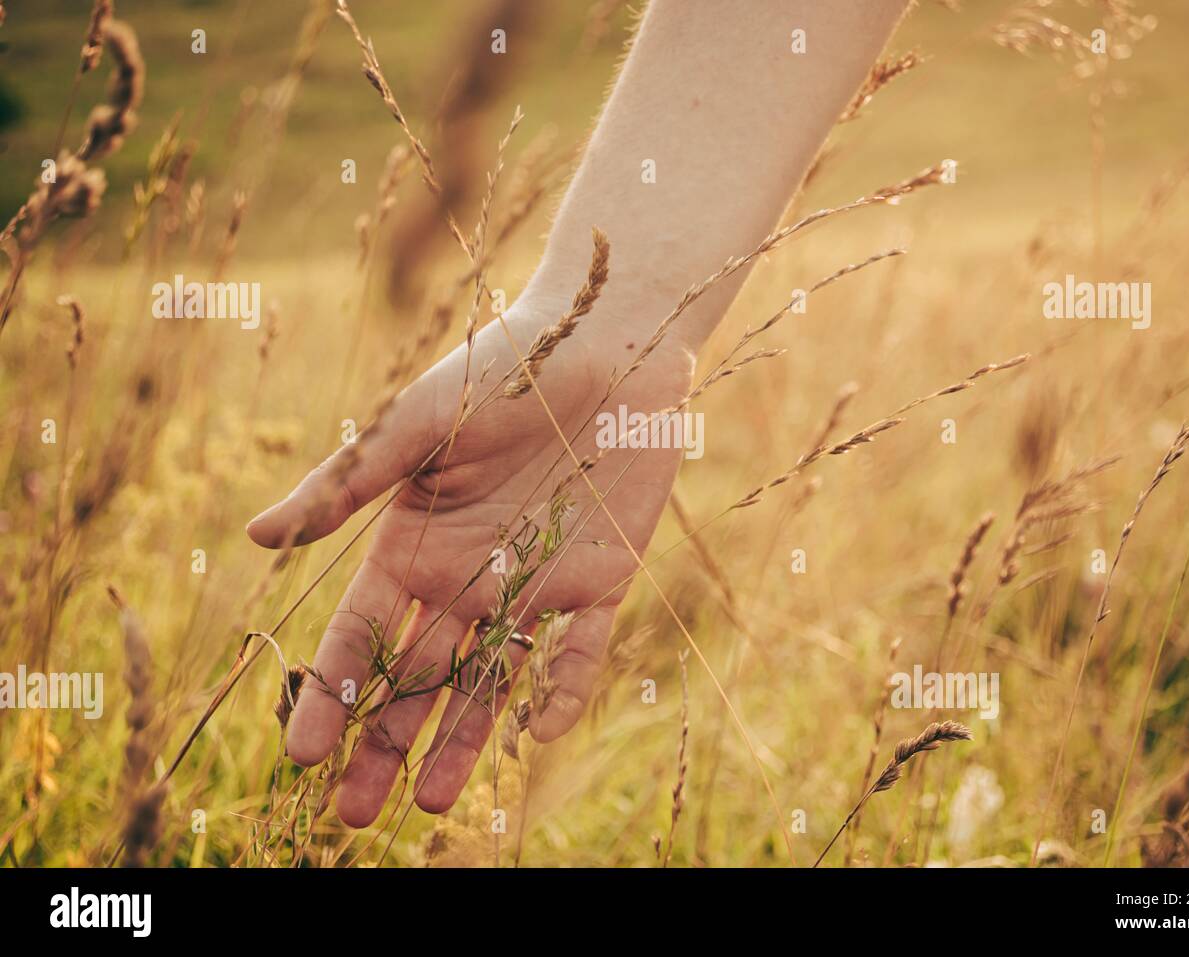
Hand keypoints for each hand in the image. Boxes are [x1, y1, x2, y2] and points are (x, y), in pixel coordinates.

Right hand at [247, 294, 692, 825]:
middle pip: (417, 678)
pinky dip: (560, 690)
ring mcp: (532, 584)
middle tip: (355, 814)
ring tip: (435, 804)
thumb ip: (347, 486)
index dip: (331, 694)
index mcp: (414, 545)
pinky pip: (577, 651)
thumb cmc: (502, 370)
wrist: (607, 340)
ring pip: (489, 682)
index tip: (301, 754)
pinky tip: (537, 730)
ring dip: (461, 741)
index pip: (362, 637)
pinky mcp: (599, 580)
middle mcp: (467, 577)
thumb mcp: (416, 426)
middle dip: (384, 743)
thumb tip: (254, 537)